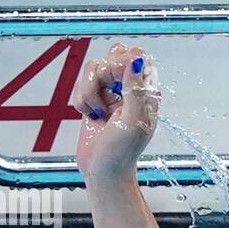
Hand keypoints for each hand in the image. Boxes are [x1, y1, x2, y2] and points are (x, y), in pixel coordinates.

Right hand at [73, 43, 160, 184]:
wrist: (102, 171)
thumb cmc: (122, 152)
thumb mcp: (133, 120)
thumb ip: (135, 89)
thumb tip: (137, 61)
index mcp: (147, 92)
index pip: (138, 57)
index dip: (123, 63)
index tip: (117, 84)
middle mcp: (129, 89)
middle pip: (113, 56)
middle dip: (102, 75)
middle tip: (105, 99)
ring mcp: (110, 93)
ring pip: (93, 68)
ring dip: (89, 91)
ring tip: (97, 113)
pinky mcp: (93, 99)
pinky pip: (81, 83)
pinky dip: (81, 99)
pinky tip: (90, 115)